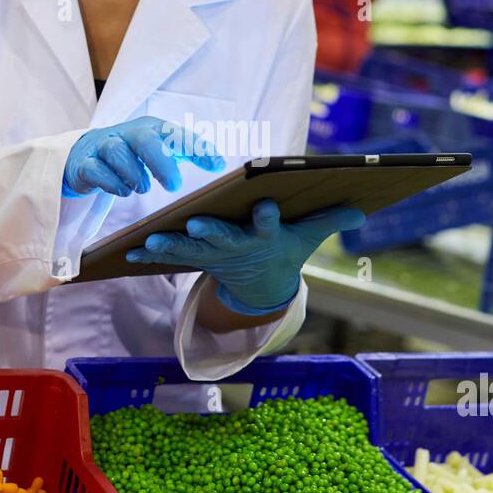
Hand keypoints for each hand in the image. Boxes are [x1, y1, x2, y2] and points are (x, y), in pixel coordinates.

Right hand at [63, 116, 224, 198]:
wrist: (86, 154)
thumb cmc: (133, 153)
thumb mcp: (161, 148)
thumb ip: (188, 152)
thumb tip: (219, 163)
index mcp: (151, 129)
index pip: (177, 133)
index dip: (198, 148)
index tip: (217, 166)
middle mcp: (128, 133)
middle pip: (145, 139)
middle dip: (161, 161)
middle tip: (175, 185)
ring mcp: (104, 147)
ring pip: (117, 152)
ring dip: (133, 172)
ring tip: (143, 188)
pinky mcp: (85, 164)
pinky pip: (95, 169)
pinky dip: (110, 182)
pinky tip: (122, 191)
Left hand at [126, 197, 365, 313]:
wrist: (263, 285)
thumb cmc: (285, 248)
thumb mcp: (309, 236)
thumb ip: (330, 219)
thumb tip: (362, 212)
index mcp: (267, 237)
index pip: (270, 226)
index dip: (269, 218)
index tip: (267, 207)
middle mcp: (239, 248)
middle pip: (224, 239)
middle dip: (210, 233)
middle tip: (195, 225)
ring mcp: (215, 256)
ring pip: (191, 251)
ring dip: (170, 248)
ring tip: (149, 243)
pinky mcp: (197, 259)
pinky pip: (172, 257)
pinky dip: (152, 255)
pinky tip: (130, 251)